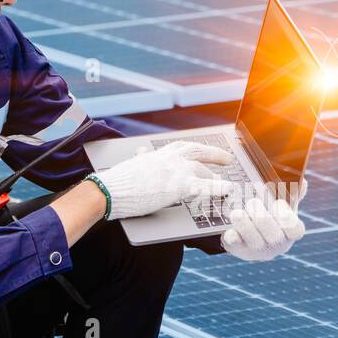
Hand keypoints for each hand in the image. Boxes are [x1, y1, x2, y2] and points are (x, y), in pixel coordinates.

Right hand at [95, 140, 232, 219]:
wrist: (110, 190)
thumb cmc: (118, 182)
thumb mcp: (134, 164)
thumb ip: (143, 159)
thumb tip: (142, 153)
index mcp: (159, 154)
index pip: (182, 147)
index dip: (196, 148)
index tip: (205, 150)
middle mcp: (170, 158)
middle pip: (199, 152)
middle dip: (215, 155)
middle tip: (227, 159)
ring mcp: (176, 170)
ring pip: (203, 170)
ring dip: (216, 177)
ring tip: (225, 184)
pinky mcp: (179, 186)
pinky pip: (205, 186)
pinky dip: (219, 187)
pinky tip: (228, 190)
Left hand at [221, 179, 306, 261]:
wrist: (248, 237)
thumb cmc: (270, 216)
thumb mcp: (281, 205)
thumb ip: (292, 194)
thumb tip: (301, 181)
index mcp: (289, 232)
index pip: (296, 230)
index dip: (288, 217)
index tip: (278, 202)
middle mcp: (276, 244)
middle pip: (274, 237)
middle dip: (263, 219)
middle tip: (252, 202)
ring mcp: (258, 250)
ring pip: (254, 242)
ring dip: (245, 225)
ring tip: (236, 212)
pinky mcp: (239, 250)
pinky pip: (236, 246)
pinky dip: (232, 237)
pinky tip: (229, 229)